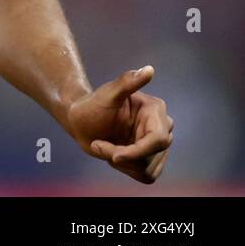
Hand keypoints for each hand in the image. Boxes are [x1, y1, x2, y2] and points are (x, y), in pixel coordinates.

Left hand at [65, 65, 173, 183]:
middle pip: (151, 156)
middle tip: (98, 145)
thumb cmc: (91, 105)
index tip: (113, 156)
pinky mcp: (152, 158)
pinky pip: (145, 175)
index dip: (136, 151)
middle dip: (122, 155)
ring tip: (104, 146)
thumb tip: (148, 69)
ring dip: (121, 163)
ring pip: (147, 169)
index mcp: (155, 110)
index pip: (157, 140)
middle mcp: (162, 127)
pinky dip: (126, 169)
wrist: (82, 121)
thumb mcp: (106, 94)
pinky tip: (114, 153)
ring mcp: (158, 144)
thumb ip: (126, 82)